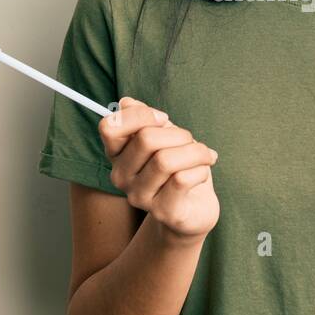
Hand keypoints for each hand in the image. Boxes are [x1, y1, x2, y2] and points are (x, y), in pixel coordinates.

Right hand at [98, 96, 219, 241]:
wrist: (194, 208)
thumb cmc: (178, 166)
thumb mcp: (164, 137)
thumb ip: (144, 119)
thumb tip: (126, 102)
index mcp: (117, 154)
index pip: (110, 127)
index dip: (141, 115)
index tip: (163, 119)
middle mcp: (121, 176)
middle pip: (146, 139)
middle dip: (179, 134)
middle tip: (191, 142)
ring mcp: (139, 196)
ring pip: (166, 160)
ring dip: (195, 152)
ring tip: (205, 156)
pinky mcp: (163, 212)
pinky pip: (182, 179)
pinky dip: (200, 170)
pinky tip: (203, 173)